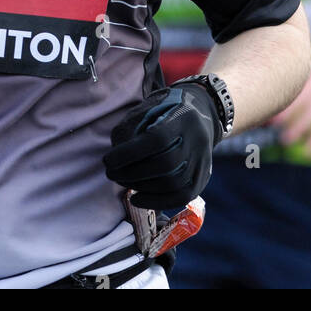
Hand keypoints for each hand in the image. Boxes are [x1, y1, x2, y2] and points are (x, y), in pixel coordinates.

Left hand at [102, 82, 221, 210]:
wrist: (201, 114)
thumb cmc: (165, 110)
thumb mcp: (146, 108)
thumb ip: (129, 130)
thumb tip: (115, 161)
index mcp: (182, 115)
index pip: (157, 138)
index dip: (129, 153)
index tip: (108, 160)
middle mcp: (198, 139)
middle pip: (166, 164)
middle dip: (132, 173)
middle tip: (111, 173)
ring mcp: (203, 160)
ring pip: (174, 183)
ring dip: (142, 188)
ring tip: (123, 182)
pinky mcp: (202, 178)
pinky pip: (181, 197)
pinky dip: (156, 202)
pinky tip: (137, 199)